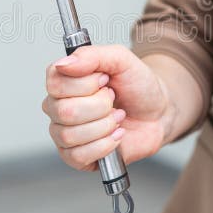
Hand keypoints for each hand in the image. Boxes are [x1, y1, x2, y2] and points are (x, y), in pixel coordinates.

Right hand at [42, 45, 172, 170]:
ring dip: (104, 126)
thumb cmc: (137, 85)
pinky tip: (115, 136)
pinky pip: (77, 156)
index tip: (105, 80)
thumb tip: (64, 63)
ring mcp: (64, 133)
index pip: (55, 84)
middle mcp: (58, 106)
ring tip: (117, 118)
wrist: (157, 112)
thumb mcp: (121, 59)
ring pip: (70, 135)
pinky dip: (104, 145)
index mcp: (63, 81)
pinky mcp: (75, 156)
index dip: (85, 84)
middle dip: (100, 106)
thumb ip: (92, 55)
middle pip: (64, 111)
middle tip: (114, 100)